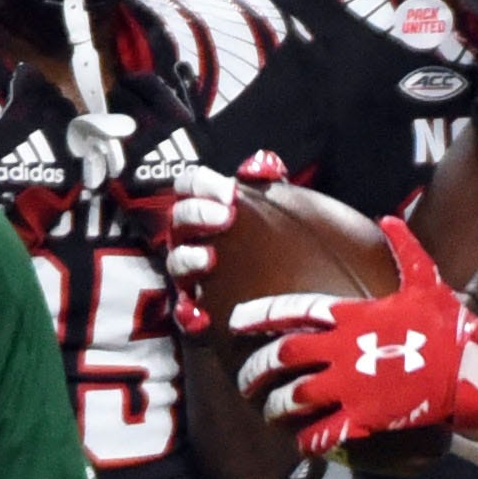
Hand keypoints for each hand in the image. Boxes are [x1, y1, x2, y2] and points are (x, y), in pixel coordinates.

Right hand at [134, 149, 284, 335]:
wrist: (301, 289)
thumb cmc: (282, 241)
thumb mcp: (281, 208)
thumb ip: (269, 183)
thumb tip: (263, 163)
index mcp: (210, 209)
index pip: (190, 186)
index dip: (201, 184)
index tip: (229, 192)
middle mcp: (195, 239)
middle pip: (179, 219)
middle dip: (197, 214)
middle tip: (226, 216)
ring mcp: (193, 276)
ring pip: (176, 263)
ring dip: (189, 258)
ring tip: (210, 258)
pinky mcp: (199, 310)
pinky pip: (184, 314)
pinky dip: (189, 313)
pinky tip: (202, 315)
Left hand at [231, 216, 477, 458]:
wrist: (471, 368)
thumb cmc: (448, 323)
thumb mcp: (425, 277)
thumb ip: (402, 246)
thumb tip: (388, 217)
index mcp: (349, 316)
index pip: (290, 311)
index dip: (257, 317)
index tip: (235, 323)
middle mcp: (341, 350)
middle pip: (280, 358)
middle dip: (255, 370)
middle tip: (244, 380)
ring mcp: (349, 386)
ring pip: (292, 399)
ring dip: (274, 407)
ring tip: (268, 413)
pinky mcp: (364, 419)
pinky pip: (322, 434)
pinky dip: (306, 440)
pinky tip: (301, 443)